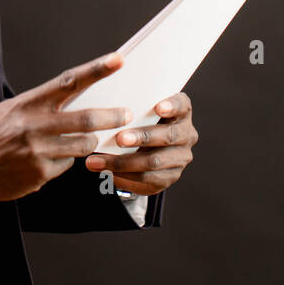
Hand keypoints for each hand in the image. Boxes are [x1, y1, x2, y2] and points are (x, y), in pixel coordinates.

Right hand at [0, 52, 133, 202]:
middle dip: (111, 117)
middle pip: (85, 120)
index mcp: (29, 104)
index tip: (118, 60)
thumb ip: (43, 104)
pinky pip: (66, 166)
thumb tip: (77, 97)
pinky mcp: (39, 174)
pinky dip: (64, 162)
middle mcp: (34, 126)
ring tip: (83, 141)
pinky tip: (46, 161)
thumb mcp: (12, 109)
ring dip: (89, 143)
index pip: (68, 82)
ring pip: (82, 146)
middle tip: (126, 114)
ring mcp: (38, 152)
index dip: (96, 70)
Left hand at [83, 91, 197, 195]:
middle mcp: (186, 134)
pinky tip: (104, 171)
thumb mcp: (138, 111)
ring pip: (154, 161)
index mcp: (181, 112)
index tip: (158, 107)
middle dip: (143, 137)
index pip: (182, 105)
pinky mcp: (169, 177)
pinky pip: (146, 178)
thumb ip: (131, 108)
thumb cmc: (136, 121)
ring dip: (124, 162)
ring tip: (97, 161)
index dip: (172, 106)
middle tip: (119, 138)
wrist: (142, 149)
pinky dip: (123, 175)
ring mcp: (180, 158)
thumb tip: (106, 110)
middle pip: (168, 136)